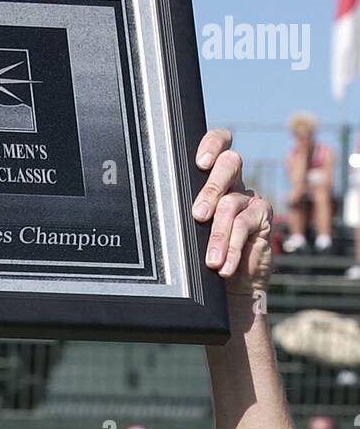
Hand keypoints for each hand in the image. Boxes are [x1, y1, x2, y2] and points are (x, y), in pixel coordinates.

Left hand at [192, 129, 272, 295]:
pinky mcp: (263, 217)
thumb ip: (183, 217)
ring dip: (218, 235)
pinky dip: (232, 248)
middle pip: (230, 163)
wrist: (233, 284)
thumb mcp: (191, 234)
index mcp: (213, 180)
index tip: (200, 162)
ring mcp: (250, 199)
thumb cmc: (206, 255)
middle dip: (212, 188)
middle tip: (198, 215)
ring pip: (232, 204)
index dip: (213, 144)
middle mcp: (234, 183)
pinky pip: (245, 226)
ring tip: (211, 260)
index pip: (218, 145)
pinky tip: (225, 266)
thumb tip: (164, 214)